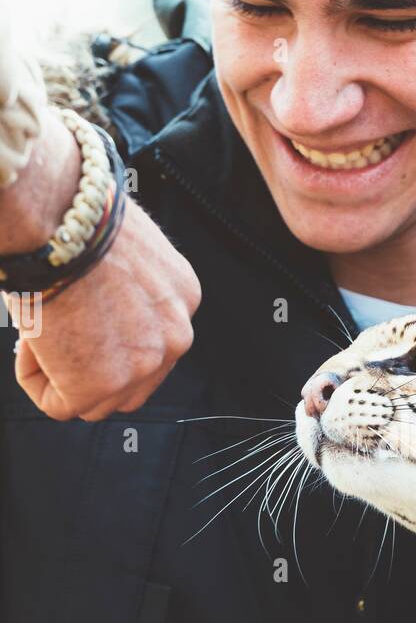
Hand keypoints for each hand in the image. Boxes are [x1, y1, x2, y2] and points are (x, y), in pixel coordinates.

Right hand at [11, 195, 200, 421]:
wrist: (61, 218)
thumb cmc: (78, 217)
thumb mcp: (123, 250)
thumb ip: (123, 286)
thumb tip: (93, 306)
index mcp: (181, 298)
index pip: (151, 343)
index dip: (106, 337)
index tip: (75, 317)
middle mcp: (175, 335)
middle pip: (133, 382)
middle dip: (91, 367)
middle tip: (54, 337)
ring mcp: (143, 366)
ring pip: (99, 400)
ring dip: (62, 376)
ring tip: (39, 334)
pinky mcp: (101, 385)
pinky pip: (60, 405)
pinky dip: (35, 380)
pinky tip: (28, 342)